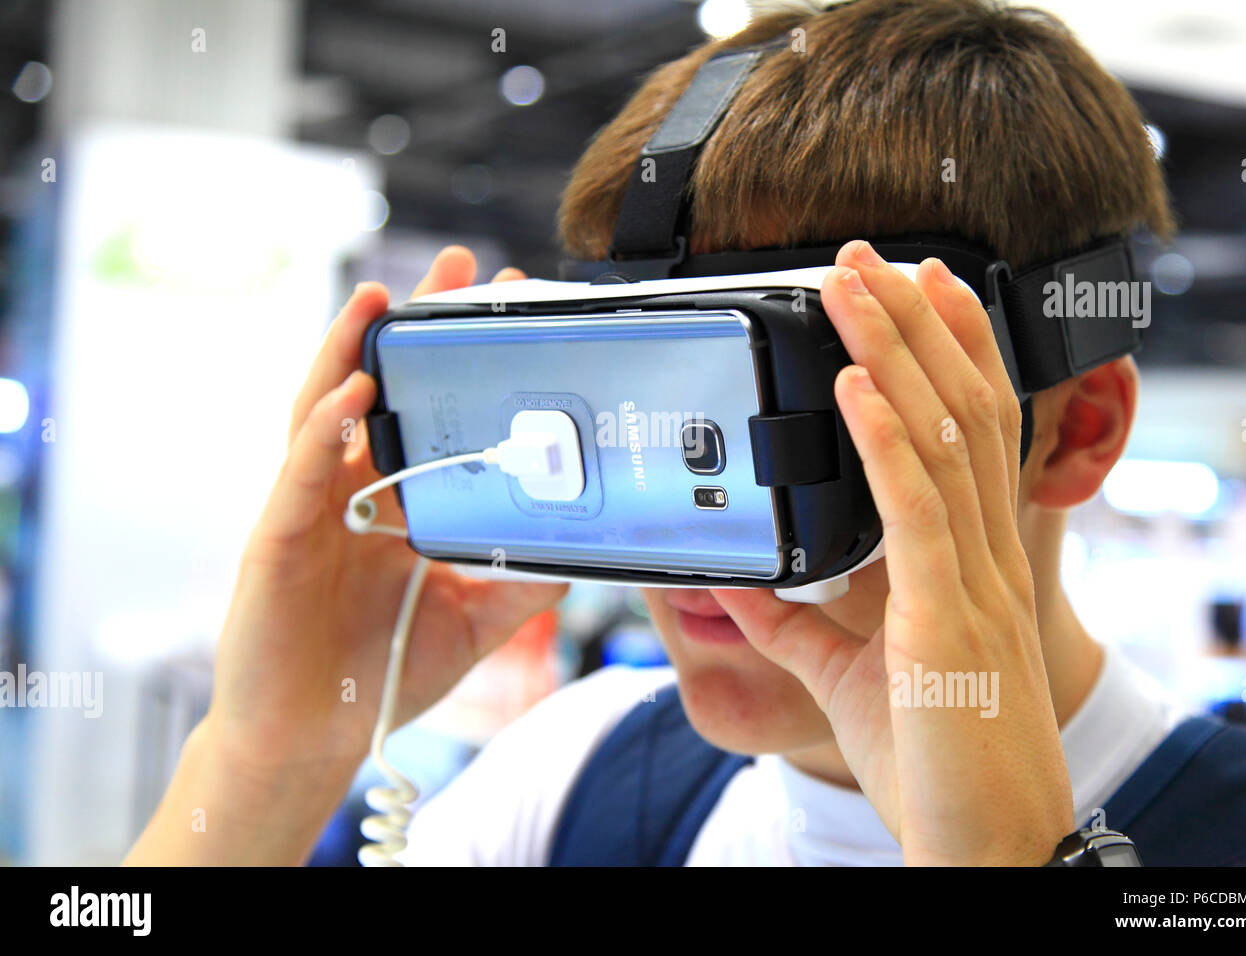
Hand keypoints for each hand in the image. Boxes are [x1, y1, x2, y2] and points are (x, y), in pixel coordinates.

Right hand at [208, 246, 567, 780]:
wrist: (311, 738)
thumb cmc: (380, 673)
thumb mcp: (471, 623)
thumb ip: (519, 584)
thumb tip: (580, 550)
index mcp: (388, 505)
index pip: (421, 413)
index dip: (451, 362)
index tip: (499, 312)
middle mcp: (346, 494)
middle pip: (371, 389)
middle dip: (404, 326)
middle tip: (451, 269)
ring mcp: (307, 512)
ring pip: (320, 412)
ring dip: (348, 350)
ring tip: (382, 297)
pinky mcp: (275, 542)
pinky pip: (298, 474)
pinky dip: (324, 430)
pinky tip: (352, 392)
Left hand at [712, 241, 1072, 865]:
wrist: (978, 847)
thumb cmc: (931, 766)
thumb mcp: (847, 676)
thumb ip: (794, 622)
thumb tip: (736, 579)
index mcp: (969, 564)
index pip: (967, 433)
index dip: (946, 354)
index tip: (915, 292)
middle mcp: (983, 557)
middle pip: (960, 412)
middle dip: (917, 326)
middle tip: (875, 255)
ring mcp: (973, 583)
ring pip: (944, 439)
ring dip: (895, 354)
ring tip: (858, 284)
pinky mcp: (948, 620)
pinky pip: (916, 511)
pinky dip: (885, 440)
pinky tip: (851, 385)